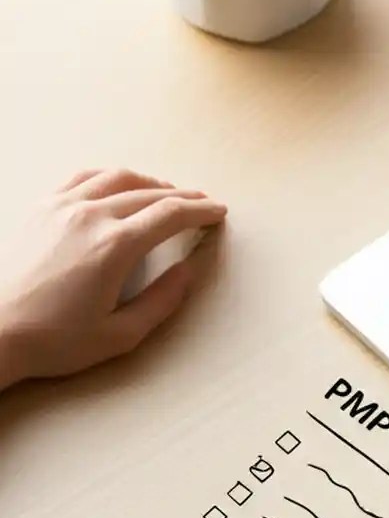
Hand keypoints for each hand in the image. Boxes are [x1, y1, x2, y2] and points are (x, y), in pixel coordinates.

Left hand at [0, 169, 226, 389]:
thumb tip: (188, 271)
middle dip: (184, 197)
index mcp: (116, 246)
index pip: (172, 214)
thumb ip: (163, 301)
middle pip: (151, 193)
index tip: (218, 213)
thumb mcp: (121, 334)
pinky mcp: (40, 208)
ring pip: (118, 177)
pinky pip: (83, 177)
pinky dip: (111, 177)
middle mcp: (90, 216)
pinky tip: (120, 187)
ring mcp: (61, 207)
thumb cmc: (53, 340)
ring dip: (151, 182)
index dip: (202, 211)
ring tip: (167, 193)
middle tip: (203, 204)